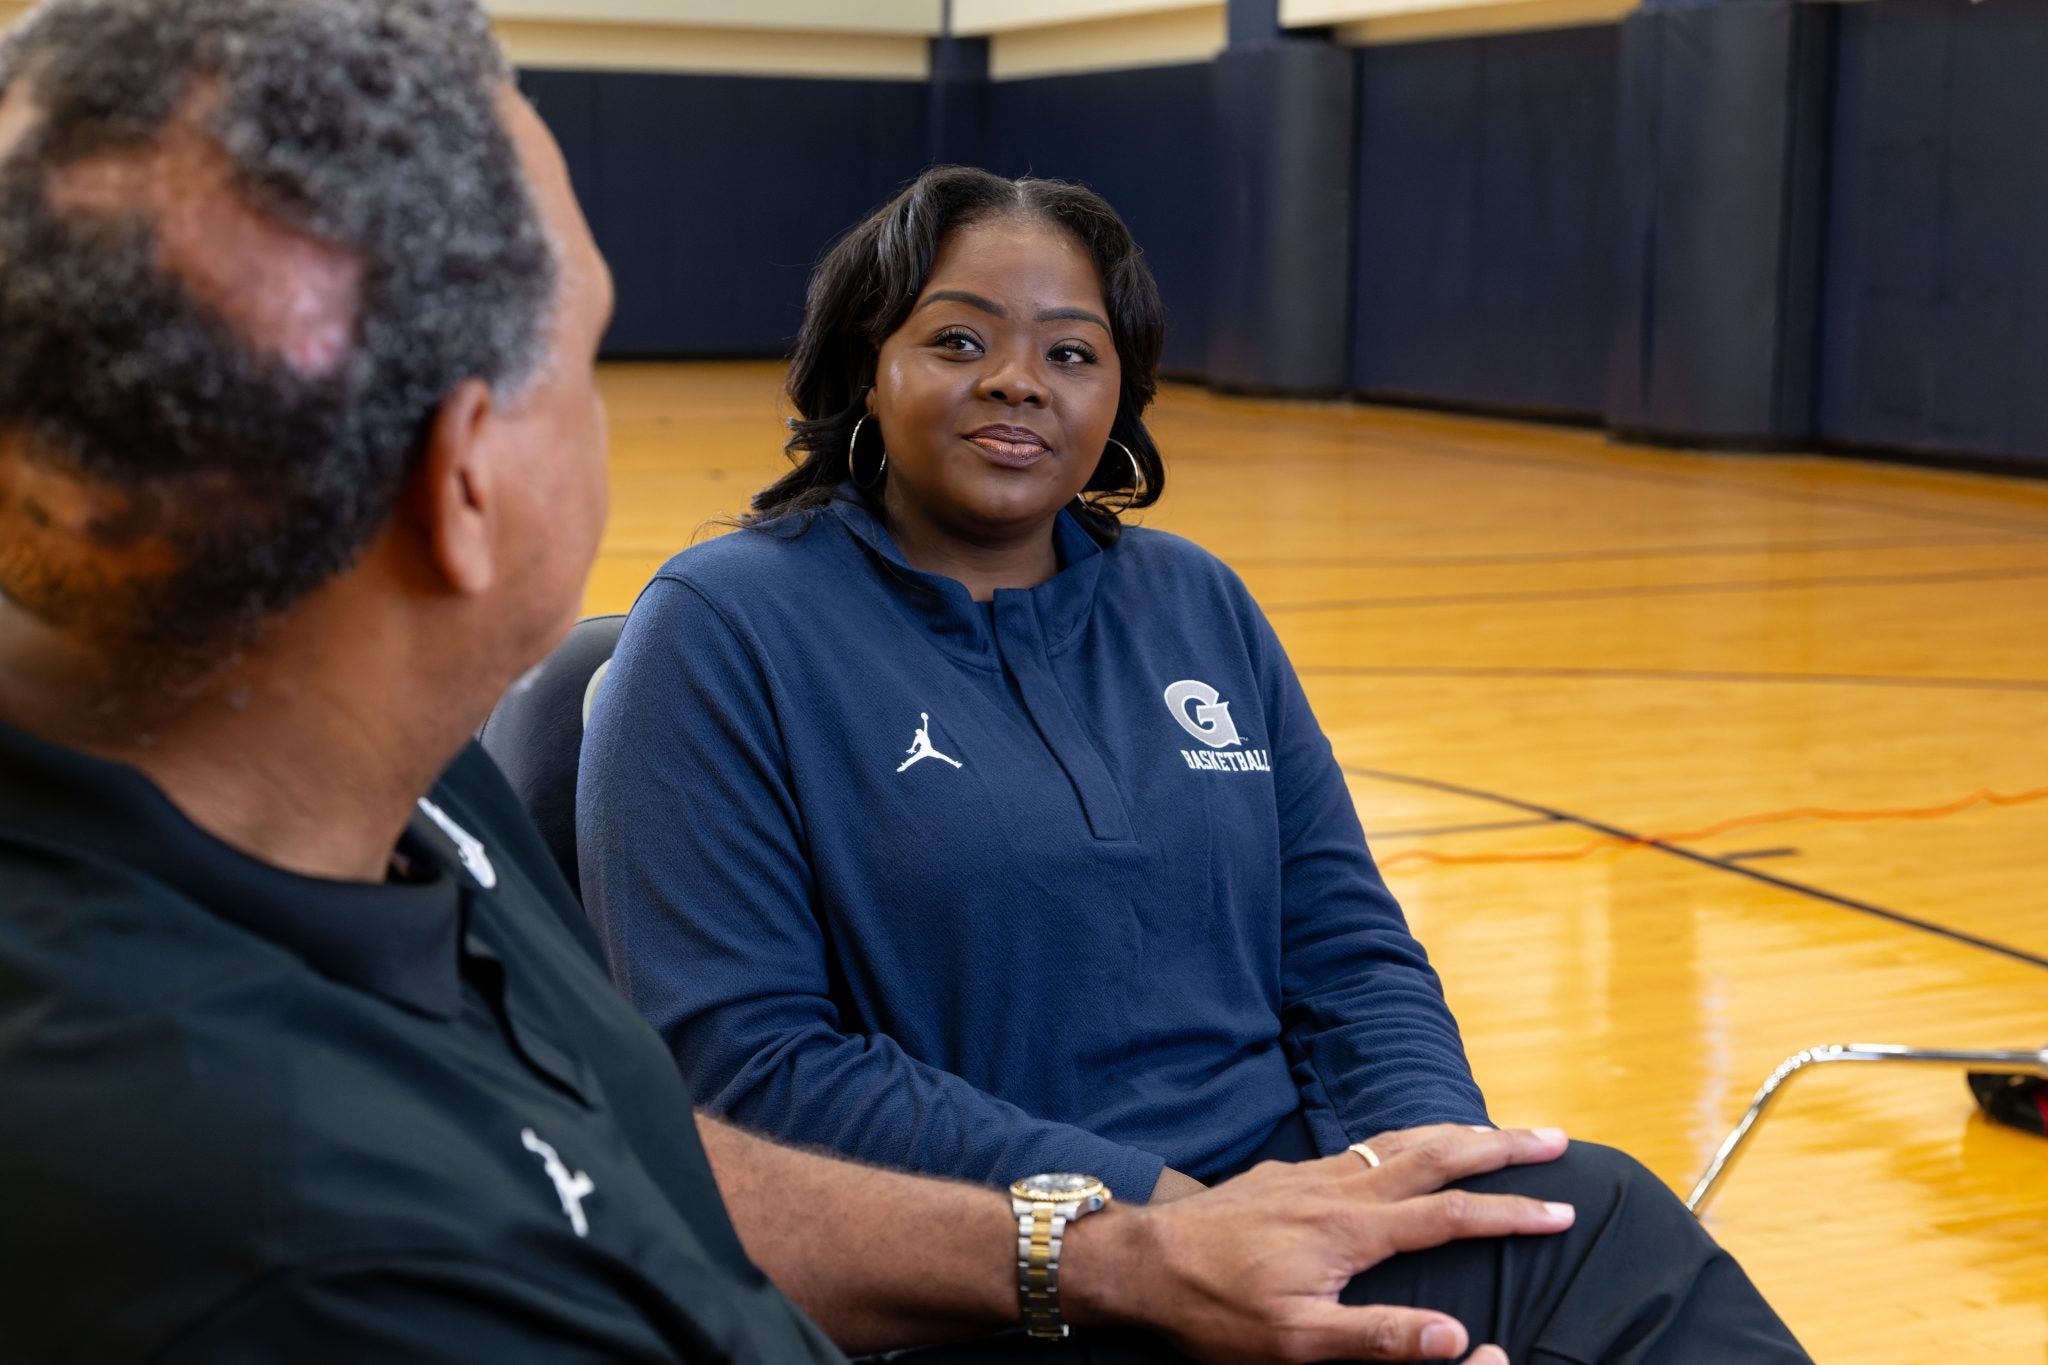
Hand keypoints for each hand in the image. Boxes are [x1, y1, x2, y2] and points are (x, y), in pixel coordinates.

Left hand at [1068, 1124, 1572, 1364]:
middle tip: (1556, 1137)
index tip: (1564, 1211)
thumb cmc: (1215, 1308)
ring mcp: (1312, 1174)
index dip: (1512, 1214)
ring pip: (1400, 1140)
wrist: (1142, 1260)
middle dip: (1502, 1145)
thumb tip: (1459, 1342)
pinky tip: (1406, 1146)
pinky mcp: (1287, 1173)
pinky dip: (1407, 1137)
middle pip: (1438, 1154)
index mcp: (1352, 1229)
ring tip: (1499, 1131)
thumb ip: (1378, 1339)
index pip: (1452, 1216)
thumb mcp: (1296, 1342)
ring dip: (1457, 1133)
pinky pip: (1364, 1144)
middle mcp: (1339, 1188)